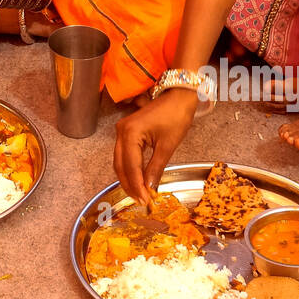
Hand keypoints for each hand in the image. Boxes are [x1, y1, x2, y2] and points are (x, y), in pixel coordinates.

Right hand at [114, 89, 198, 207]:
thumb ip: (156, 168)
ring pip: (120, 161)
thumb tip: (150, 188)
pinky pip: (124, 154)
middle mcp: (121, 132)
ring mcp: (122, 131)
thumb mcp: (167, 146)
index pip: (131, 167)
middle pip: (120, 165)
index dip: (137, 186)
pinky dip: (129, 168)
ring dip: (128, 178)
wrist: (178, 96)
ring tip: (139, 194)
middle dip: (129, 185)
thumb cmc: (176, 116)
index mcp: (130, 134)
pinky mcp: (127, 131)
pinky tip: (137, 179)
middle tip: (141, 202)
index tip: (144, 201)